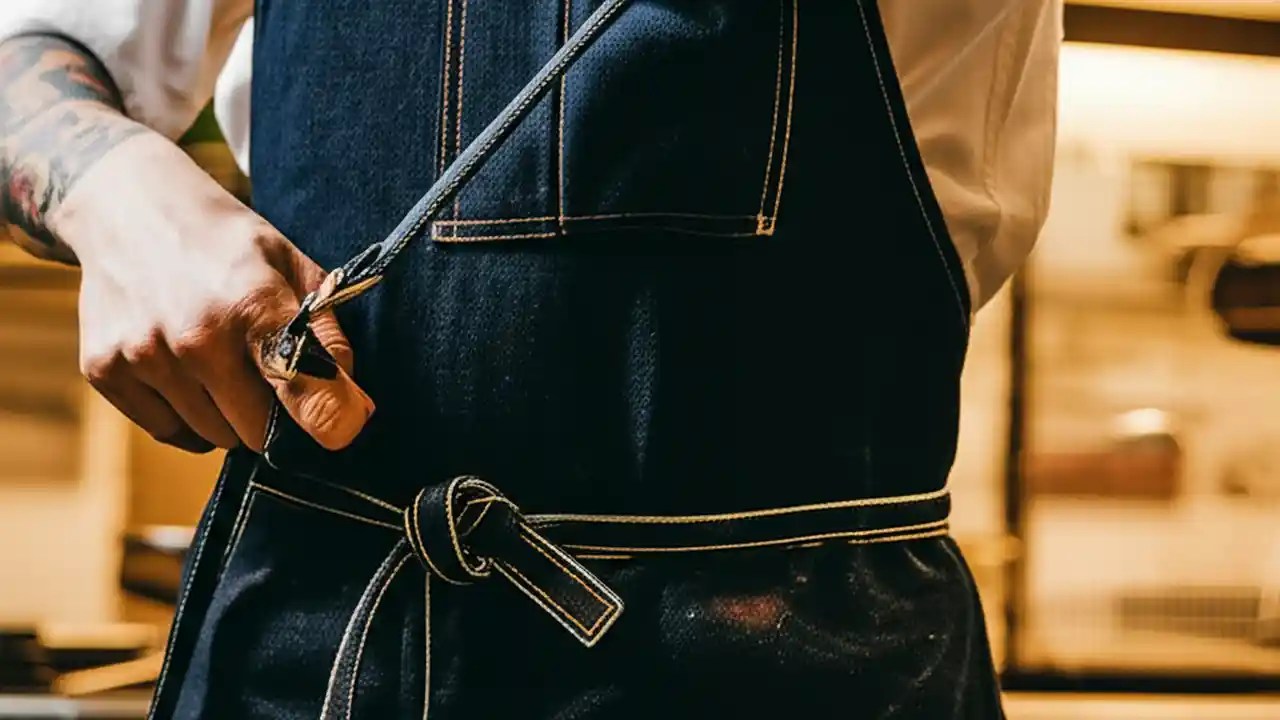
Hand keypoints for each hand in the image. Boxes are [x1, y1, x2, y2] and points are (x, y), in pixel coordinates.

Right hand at [52, 130, 373, 452]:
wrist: (129, 209)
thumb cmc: (225, 244)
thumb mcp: (291, 266)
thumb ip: (327, 335)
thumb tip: (354, 407)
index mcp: (251, 302)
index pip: (299, 386)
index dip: (331, 417)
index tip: (345, 427)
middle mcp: (193, 336)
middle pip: (256, 432)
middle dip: (274, 418)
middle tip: (269, 378)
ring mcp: (144, 356)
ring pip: (214, 436)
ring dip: (230, 416)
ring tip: (223, 364)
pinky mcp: (104, 371)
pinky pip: (171, 431)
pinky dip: (188, 417)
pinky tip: (188, 374)